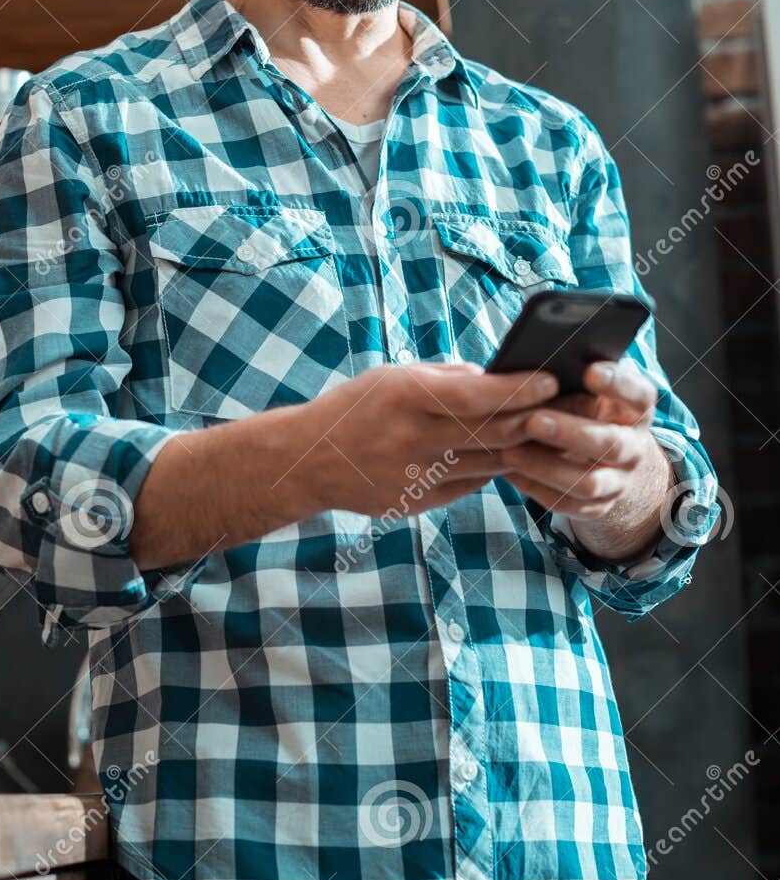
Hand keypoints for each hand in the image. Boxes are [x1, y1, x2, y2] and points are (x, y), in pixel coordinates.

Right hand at [302, 359, 558, 519]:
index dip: (518, 389)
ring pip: (487, 461)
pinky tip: (513, 455)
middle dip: (535, 418)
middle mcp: (411, 439)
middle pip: (490, 431)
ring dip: (523, 447)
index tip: (550, 380)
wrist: (310, 461)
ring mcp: (414, 476)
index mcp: (404, 397)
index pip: (476, 395)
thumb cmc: (356, 407)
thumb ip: (445, 379)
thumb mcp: (393, 377)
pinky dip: (492, 466)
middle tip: (570, 407)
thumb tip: (496, 380)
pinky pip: (470, 483)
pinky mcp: (417, 502)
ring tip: (554, 433)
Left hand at [497, 357, 673, 559]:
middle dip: (570, 432)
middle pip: (611, 444)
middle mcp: (634, 448)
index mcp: (637, 411)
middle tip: (533, 420)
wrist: (612, 462)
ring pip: (589, 483)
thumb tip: (536, 360)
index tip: (589, 370)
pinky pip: (567, 504)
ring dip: (547, 467)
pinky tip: (508, 471)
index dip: (618, 384)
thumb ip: (574, 377)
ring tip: (510, 451)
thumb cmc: (589, 411)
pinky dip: (535, 488)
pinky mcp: (597, 507)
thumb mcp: (592, 391)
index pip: (640, 396)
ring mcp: (619, 481)